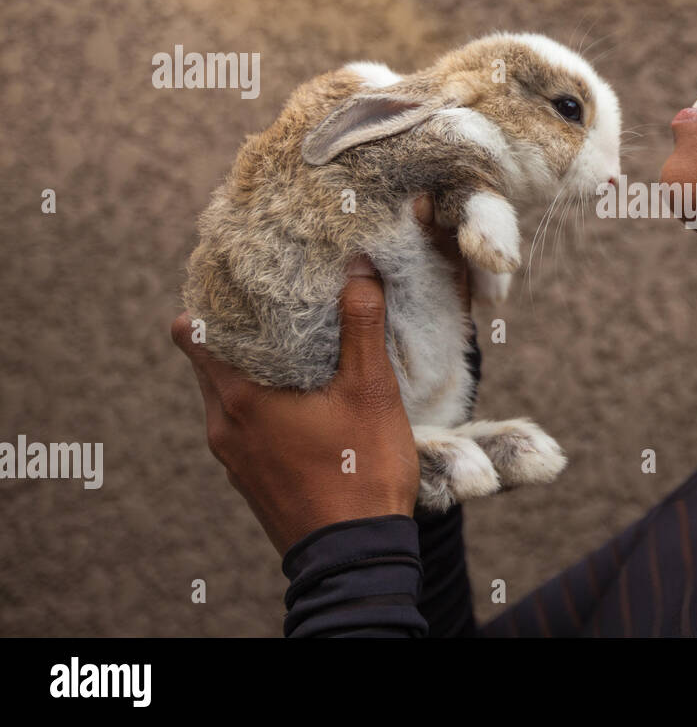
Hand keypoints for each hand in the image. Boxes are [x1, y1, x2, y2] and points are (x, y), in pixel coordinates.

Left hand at [172, 197, 471, 556]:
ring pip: (226, 397)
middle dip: (237, 334)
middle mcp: (224, 427)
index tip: (234, 283)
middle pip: (210, 363)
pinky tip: (302, 401)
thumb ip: (360, 326)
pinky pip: (242, 426)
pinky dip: (260, 405)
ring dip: (251, 371)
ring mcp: (234, 458)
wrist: (355, 557)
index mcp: (240, 399)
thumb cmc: (360, 472)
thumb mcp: (371, 391)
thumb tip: (357, 268)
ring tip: (293, 349)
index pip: (194, 337)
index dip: (208, 305)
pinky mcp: (251, 479)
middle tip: (274, 305)